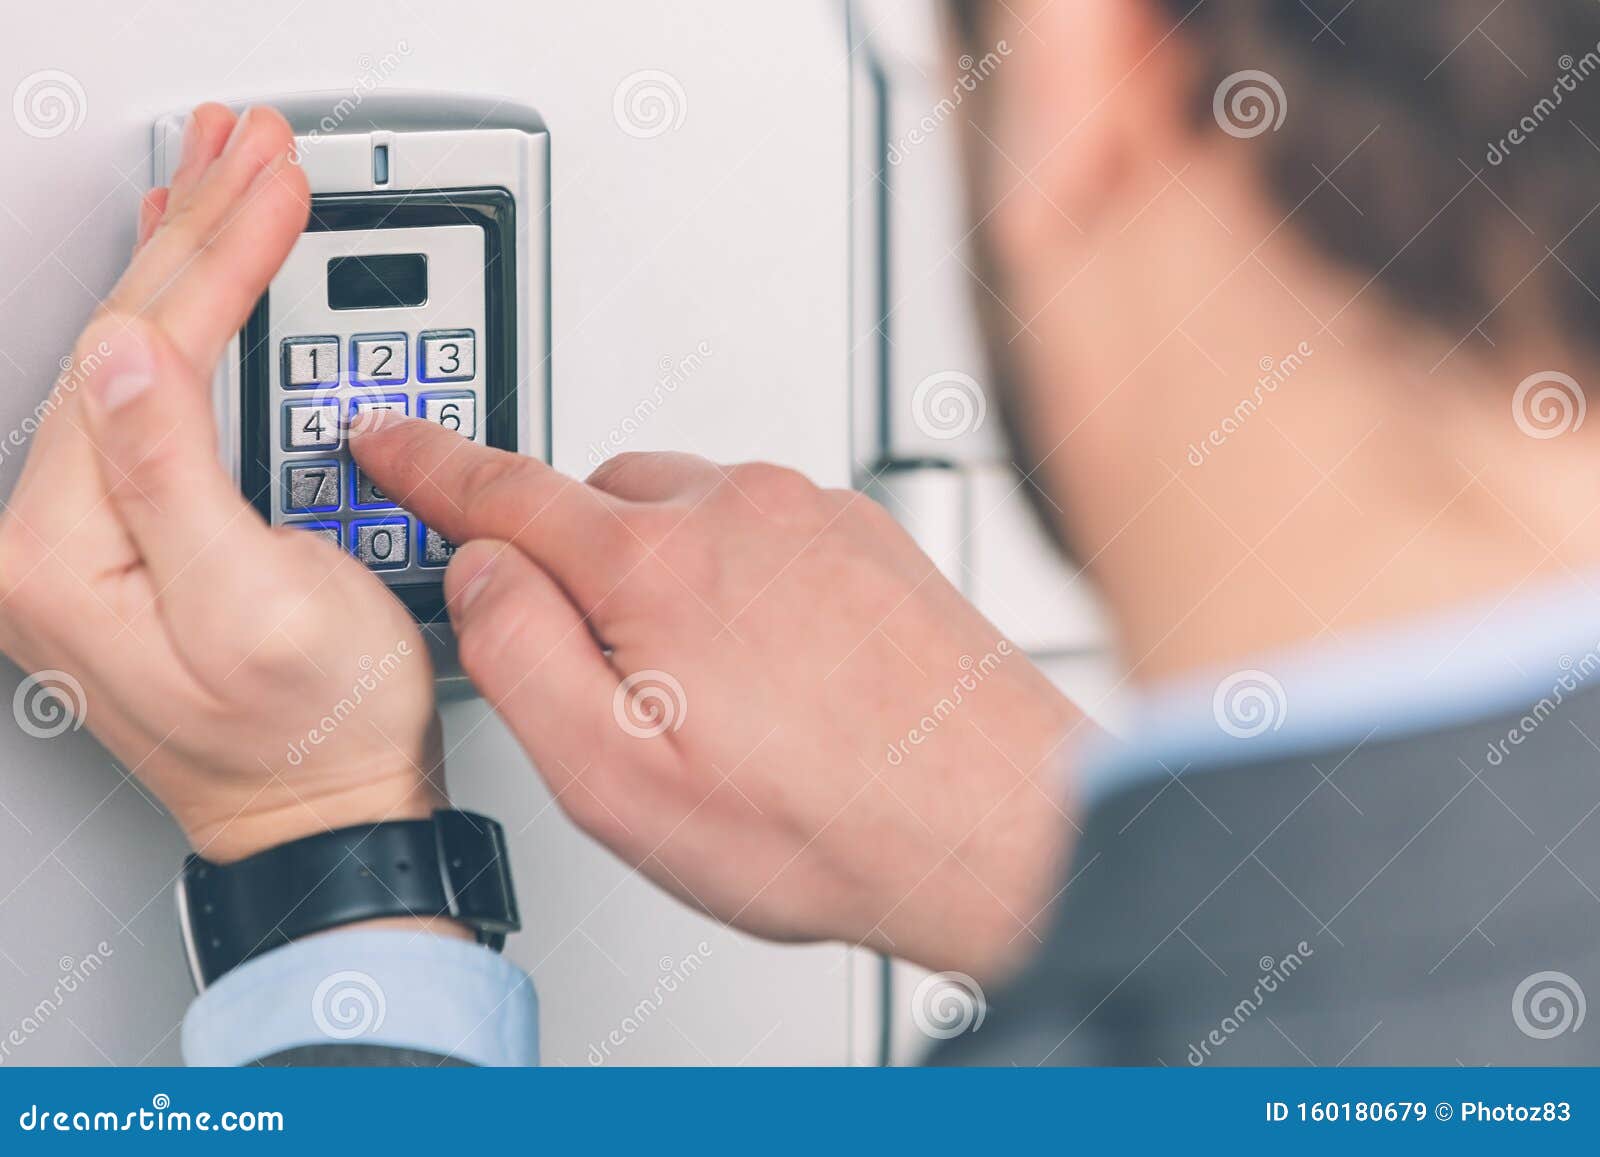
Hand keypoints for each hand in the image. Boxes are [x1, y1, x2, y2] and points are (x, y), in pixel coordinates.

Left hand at [0, 104, 445, 871]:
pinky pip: (144, 400)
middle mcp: (44, 544)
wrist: (333, 811)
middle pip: (122, 338)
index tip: (276, 179)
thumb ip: (172, 480)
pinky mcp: (124, 542)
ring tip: (222, 176)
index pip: (139, 351)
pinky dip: (184, 324)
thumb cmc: (316, 731)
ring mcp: (79, 542)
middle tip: (252, 142)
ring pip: (129, 356)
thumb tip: (124, 358)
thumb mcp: (254, 607)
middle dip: (197, 226)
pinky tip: (188, 282)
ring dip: (185, 257)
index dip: (218, 253)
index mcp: (59, 552)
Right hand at [351, 421, 1084, 975]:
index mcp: (655, 562)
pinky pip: (762, 528)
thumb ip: (519, 655)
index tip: (388, 439)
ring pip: (684, 511)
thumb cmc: (827, 823)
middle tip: (600, 672)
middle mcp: (738, 510)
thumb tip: (478, 571)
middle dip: (571, 562)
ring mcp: (813, 515)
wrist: (998, 827)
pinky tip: (773, 673)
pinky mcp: (867, 536)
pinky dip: (738, 578)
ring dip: (662, 575)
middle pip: (597, 501)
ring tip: (711, 698)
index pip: (501, 487)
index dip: (426, 464)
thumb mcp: (616, 780)